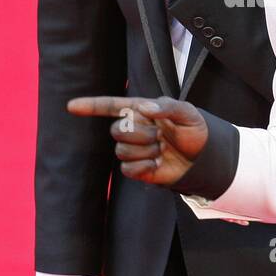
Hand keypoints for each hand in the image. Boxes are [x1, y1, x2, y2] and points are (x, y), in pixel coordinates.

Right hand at [66, 95, 208, 185]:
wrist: (204, 158)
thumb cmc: (195, 130)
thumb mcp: (188, 112)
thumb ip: (167, 106)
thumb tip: (144, 108)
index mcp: (141, 111)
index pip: (111, 106)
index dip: (91, 106)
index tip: (71, 106)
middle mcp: (134, 129)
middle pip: (116, 130)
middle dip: (139, 134)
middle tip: (160, 135)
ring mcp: (134, 150)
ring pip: (121, 150)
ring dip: (144, 151)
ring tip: (161, 150)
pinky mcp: (137, 169)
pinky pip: (127, 169)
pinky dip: (143, 167)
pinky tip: (157, 165)